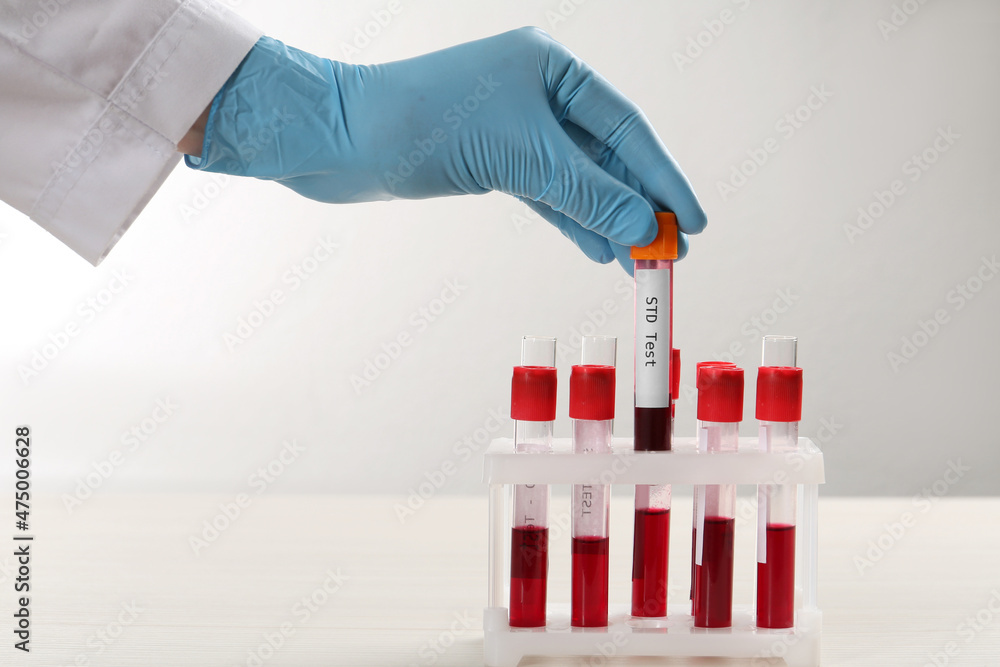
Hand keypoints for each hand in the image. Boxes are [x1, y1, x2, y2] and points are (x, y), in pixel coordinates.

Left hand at [186, 28, 705, 272]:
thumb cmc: (420, 123)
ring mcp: (511, 126)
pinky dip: (571, 221)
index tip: (692, 220)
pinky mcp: (488, 159)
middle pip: (605, 155)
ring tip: (641, 262)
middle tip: (670, 252)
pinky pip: (545, 193)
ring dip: (608, 221)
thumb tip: (646, 226)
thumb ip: (589, 193)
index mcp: (550, 67)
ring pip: (576, 179)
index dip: (662, 176)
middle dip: (638, 204)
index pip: (625, 126)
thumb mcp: (520, 158)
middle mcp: (535, 91)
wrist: (340, 138)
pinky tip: (599, 249)